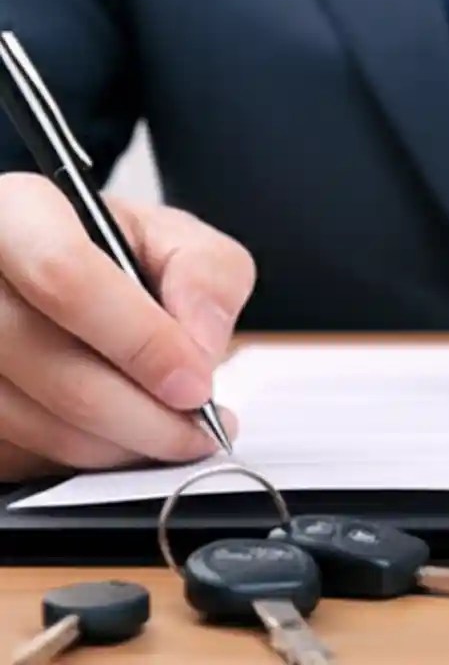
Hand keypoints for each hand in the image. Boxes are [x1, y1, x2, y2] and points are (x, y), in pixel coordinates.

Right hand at [0, 173, 254, 480]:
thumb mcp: (178, 240)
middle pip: (53, 367)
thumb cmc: (120, 254)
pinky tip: (124, 436)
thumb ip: (206, 277)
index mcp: (20, 215)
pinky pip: (25, 453)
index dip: (141, 342)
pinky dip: (88, 455)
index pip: (66, 278)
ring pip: (37, 423)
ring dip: (121, 445)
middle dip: (144, 416)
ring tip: (174, 432)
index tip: (196, 386)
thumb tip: (199, 350)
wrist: (67, 278)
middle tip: (201, 430)